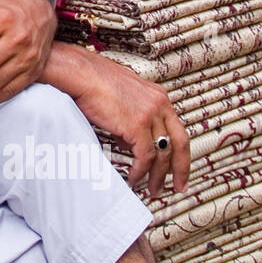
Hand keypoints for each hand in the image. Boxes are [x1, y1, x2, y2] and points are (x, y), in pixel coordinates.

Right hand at [50, 46, 189, 195]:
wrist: (80, 73)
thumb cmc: (92, 80)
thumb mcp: (121, 98)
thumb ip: (131, 117)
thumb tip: (128, 139)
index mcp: (157, 96)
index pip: (178, 129)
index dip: (180, 152)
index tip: (178, 167)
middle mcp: (159, 104)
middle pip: (179, 143)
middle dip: (180, 169)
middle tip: (178, 186)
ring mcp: (150, 114)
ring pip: (163, 153)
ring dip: (158, 176)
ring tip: (153, 189)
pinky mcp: (137, 125)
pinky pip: (145, 156)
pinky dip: (140, 171)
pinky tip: (134, 178)